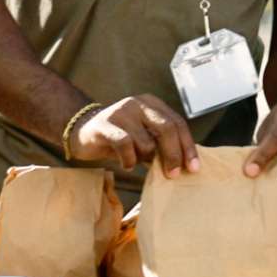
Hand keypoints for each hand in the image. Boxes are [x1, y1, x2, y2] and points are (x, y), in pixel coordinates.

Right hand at [70, 94, 199, 176]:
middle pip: (167, 128)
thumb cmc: (120, 138)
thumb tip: (186, 162)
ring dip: (143, 158)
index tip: (194, 167)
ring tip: (135, 161)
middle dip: (173, 154)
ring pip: (146, 142)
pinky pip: (126, 146)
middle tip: (173, 174)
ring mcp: (122, 112)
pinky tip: (126, 165)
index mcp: (153, 103)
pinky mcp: (105, 124)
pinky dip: (129, 160)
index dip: (188, 146)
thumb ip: (162, 142)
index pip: (178, 123)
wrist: (83, 133)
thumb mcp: (145, 136)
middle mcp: (139, 103)